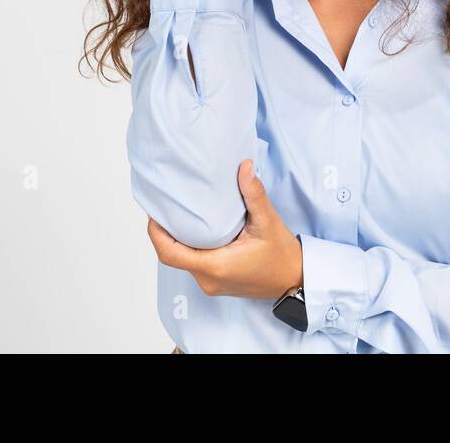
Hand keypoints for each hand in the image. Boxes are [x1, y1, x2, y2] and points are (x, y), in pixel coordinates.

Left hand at [146, 158, 303, 299]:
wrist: (294, 279)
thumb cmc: (281, 255)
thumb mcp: (268, 222)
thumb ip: (253, 194)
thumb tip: (244, 166)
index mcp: (215, 266)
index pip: (170, 254)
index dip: (156, 233)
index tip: (154, 212)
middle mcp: (207, 279)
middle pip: (172, 256)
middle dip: (164, 232)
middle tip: (165, 206)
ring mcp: (210, 284)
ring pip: (182, 260)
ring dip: (177, 240)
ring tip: (179, 213)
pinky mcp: (215, 282)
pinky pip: (193, 264)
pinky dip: (189, 247)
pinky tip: (195, 229)